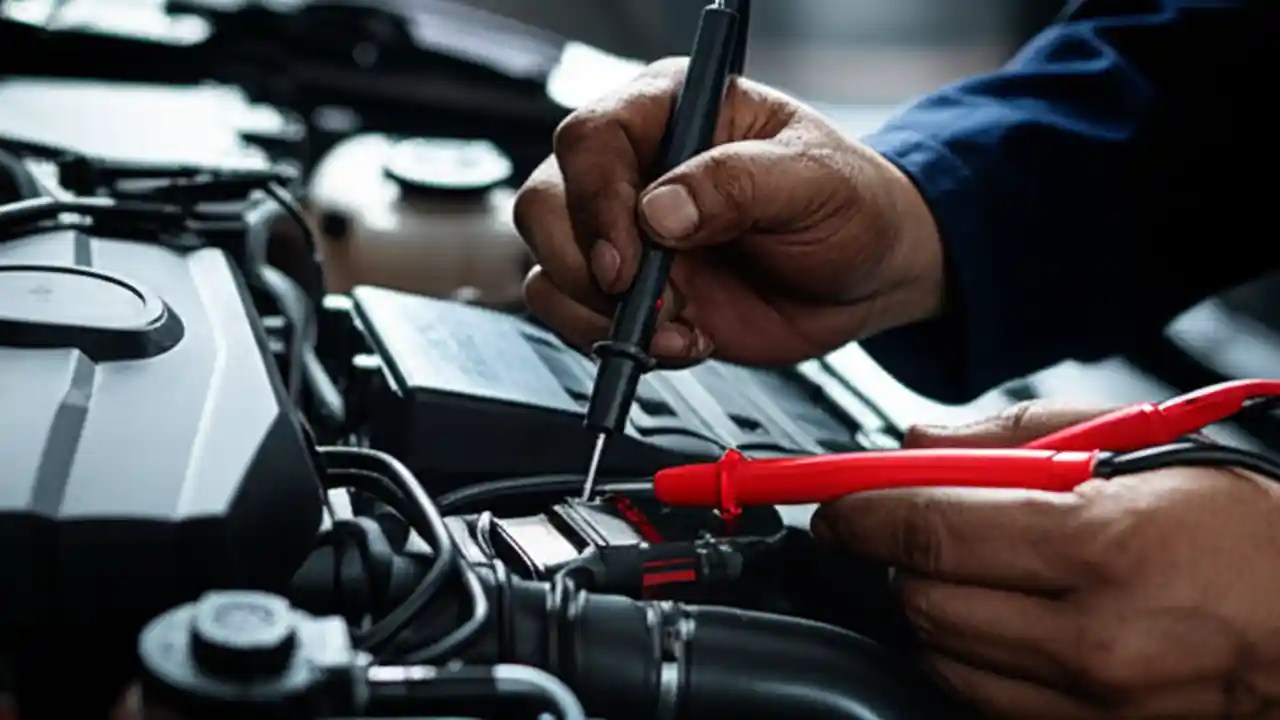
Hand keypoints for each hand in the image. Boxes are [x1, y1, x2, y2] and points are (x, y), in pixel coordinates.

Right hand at [514, 58, 943, 366]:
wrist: (868, 279)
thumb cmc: (851, 206)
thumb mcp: (814, 181)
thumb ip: (738, 185)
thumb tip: (659, 211)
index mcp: (672, 111)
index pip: (593, 138)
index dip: (596, 199)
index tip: (630, 255)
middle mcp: (635, 169)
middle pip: (546, 201)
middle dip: (583, 263)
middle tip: (637, 299)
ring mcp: (626, 236)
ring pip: (550, 266)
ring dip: (598, 314)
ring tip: (676, 329)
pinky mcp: (631, 295)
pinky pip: (579, 319)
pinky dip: (618, 345)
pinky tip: (685, 341)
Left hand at [812, 403, 1279, 718]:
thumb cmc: (1239, 529)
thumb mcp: (1135, 446)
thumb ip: (1009, 439)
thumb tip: (916, 442)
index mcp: (1099, 545)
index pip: (929, 531)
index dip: (861, 514)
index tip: (835, 504)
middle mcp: (1089, 635)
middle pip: (922, 597)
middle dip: (897, 556)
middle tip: (914, 527)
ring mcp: (1090, 700)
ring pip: (940, 652)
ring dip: (932, 605)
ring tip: (981, 571)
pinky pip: (979, 697)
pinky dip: (967, 654)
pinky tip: (1006, 620)